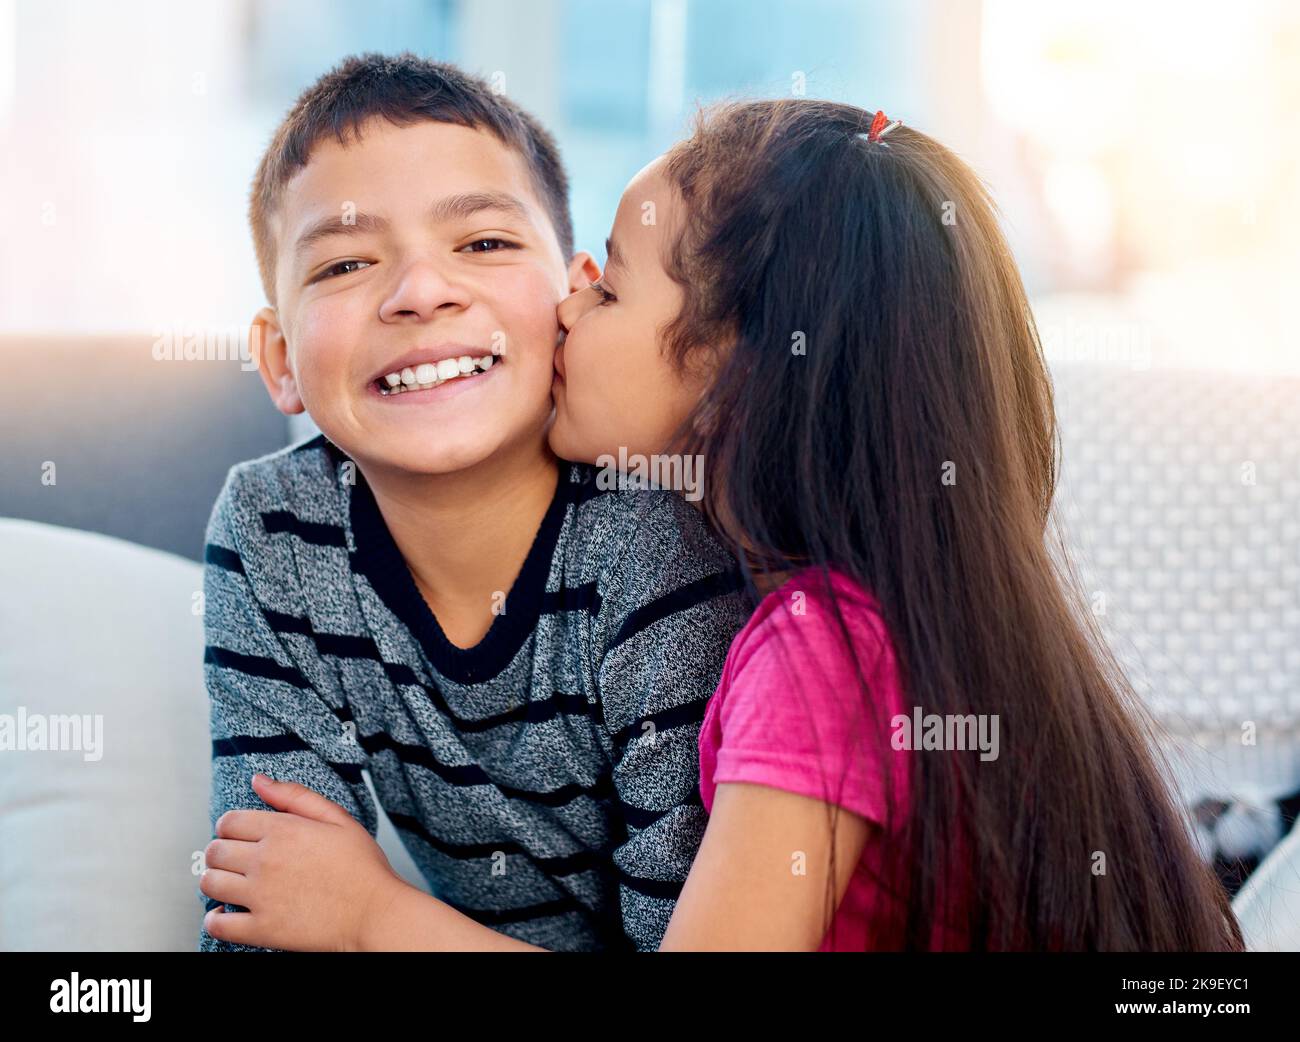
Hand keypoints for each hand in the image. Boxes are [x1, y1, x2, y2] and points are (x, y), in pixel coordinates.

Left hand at [200, 774, 408, 950]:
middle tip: (237, 860)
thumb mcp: (338, 818)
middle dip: (221, 853)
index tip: (240, 837)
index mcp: (283, 830)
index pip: (228, 822)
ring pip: (210, 884)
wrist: (376, 912)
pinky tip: (227, 914)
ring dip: (215, 882)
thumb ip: (295, 796)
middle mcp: (266, 861)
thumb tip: (259, 780)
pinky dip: (215, 920)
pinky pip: (217, 925)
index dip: (231, 827)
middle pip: (214, 851)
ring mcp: (261, 896)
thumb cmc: (362, 867)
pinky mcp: (262, 930)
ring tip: (232, 884)